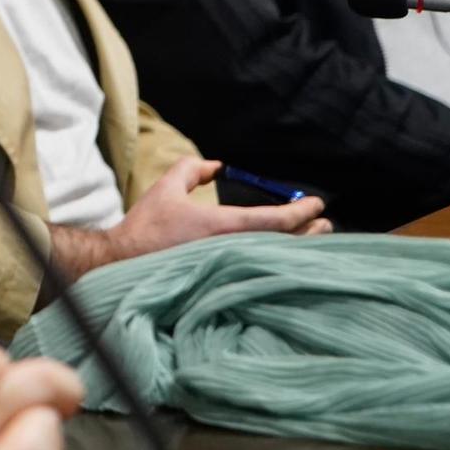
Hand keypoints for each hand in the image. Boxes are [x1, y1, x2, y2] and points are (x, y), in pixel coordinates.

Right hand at [115, 158, 326, 255]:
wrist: (124, 264)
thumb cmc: (147, 228)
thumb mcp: (167, 189)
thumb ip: (193, 170)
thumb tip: (217, 165)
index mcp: (224, 226)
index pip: (276, 219)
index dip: (302, 211)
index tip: (317, 205)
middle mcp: (234, 251)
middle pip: (286, 244)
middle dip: (310, 233)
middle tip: (325, 224)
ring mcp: (232, 271)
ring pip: (278, 261)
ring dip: (300, 249)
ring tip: (314, 241)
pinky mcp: (225, 283)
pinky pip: (263, 274)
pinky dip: (281, 265)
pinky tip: (287, 263)